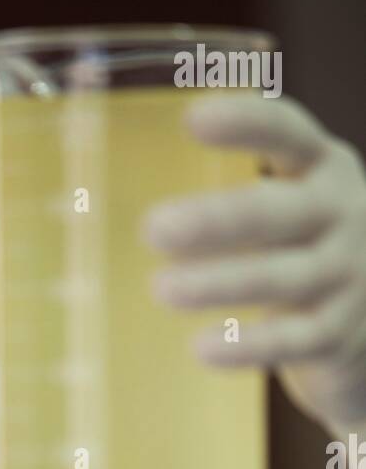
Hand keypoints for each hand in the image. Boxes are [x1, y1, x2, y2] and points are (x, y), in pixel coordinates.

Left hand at [145, 95, 365, 429]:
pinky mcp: (339, 334)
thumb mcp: (286, 208)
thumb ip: (238, 191)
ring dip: (220, 283)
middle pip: (278, 213)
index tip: (192, 120)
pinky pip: (293, 340)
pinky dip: (248, 346)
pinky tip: (202, 348)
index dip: (247, 125)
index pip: (290, 134)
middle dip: (215, 221)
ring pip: (282, 279)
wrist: (365, 326)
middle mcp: (344, 215)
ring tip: (162, 289)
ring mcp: (347, 275)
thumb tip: (126, 182)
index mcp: (323, 170)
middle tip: (153, 228)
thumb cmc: (302, 250)